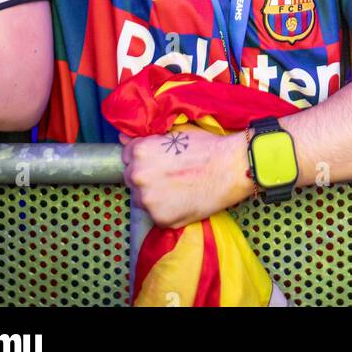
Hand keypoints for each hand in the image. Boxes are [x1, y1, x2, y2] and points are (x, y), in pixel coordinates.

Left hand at [120, 125, 249, 227]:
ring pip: (141, 199)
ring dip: (153, 195)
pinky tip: (182, 200)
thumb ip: (147, 137)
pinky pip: (156, 215)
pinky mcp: (160, 218)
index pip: (126, 156)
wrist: (229, 168)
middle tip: (168, 175)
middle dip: (145, 177)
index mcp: (140, 151)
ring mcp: (148, 199)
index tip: (156, 161)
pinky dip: (166, 210)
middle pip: (131, 178)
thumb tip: (122, 139)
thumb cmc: (205, 146)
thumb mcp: (175, 132)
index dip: (142, 158)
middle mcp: (138, 175)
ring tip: (176, 189)